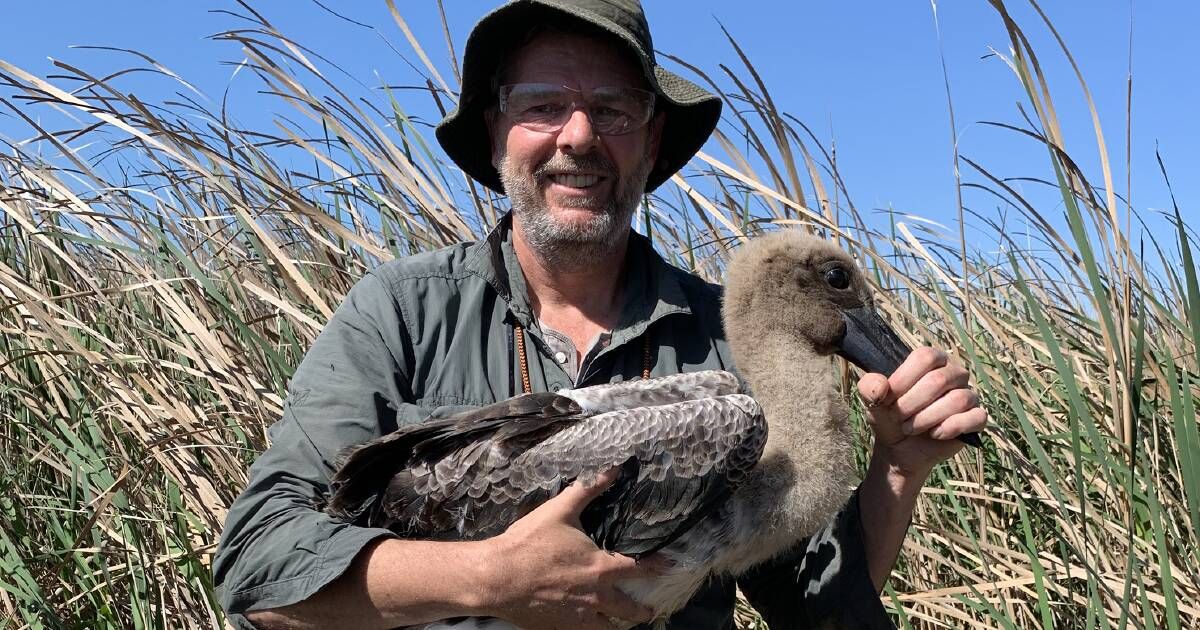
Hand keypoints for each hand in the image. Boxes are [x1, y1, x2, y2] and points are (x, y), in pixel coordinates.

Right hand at [478, 469, 657, 629]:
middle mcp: (596, 597)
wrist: (497, 578)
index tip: (670, 566)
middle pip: (631, 610)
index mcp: (600, 568)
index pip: (640, 569)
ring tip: (622, 622)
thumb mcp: (560, 510)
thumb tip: (613, 469)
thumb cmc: (529, 543)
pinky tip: (589, 625)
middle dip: (643, 609)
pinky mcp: (560, 629)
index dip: (658, 567)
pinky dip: (591, 629)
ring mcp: (579, 617)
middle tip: (650, 608)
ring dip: (618, 624)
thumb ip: (589, 489)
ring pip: (610, 629)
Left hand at [857, 347, 987, 480]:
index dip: (904, 380)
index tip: (887, 399)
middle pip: (939, 380)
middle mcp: (953, 373)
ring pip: (957, 399)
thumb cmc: (889, 417)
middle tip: (898, 418)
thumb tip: (880, 386)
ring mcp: (968, 395)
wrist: (899, 449)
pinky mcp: (976, 418)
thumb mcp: (872, 401)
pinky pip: (975, 417)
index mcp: (931, 360)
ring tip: (911, 428)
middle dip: (911, 404)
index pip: (925, 357)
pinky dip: (950, 428)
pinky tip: (934, 434)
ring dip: (927, 418)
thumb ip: (869, 388)